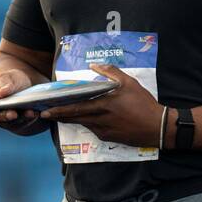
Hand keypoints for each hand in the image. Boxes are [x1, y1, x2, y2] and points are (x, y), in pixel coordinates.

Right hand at [0, 68, 36, 123]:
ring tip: (30, 113)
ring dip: (20, 119)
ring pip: (9, 123)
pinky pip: (21, 123)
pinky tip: (36, 113)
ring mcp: (4, 118)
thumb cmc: (10, 80)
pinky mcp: (16, 123)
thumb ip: (5, 84)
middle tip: (13, 114)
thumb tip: (2, 93)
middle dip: (4, 116)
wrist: (22, 86)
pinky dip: (28, 119)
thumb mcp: (9, 77)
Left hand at [42, 64, 162, 146]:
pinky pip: (93, 129)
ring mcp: (103, 130)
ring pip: (82, 124)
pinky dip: (86, 123)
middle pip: (74, 118)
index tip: (47, 109)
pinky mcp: (108, 137)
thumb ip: (111, 72)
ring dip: (70, 119)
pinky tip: (84, 119)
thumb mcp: (129, 83)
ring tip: (59, 115)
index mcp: (103, 105)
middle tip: (45, 114)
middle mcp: (100, 119)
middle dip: (58, 116)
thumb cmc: (143, 103)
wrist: (156, 127)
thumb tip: (94, 64)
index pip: (76, 108)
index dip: (59, 109)